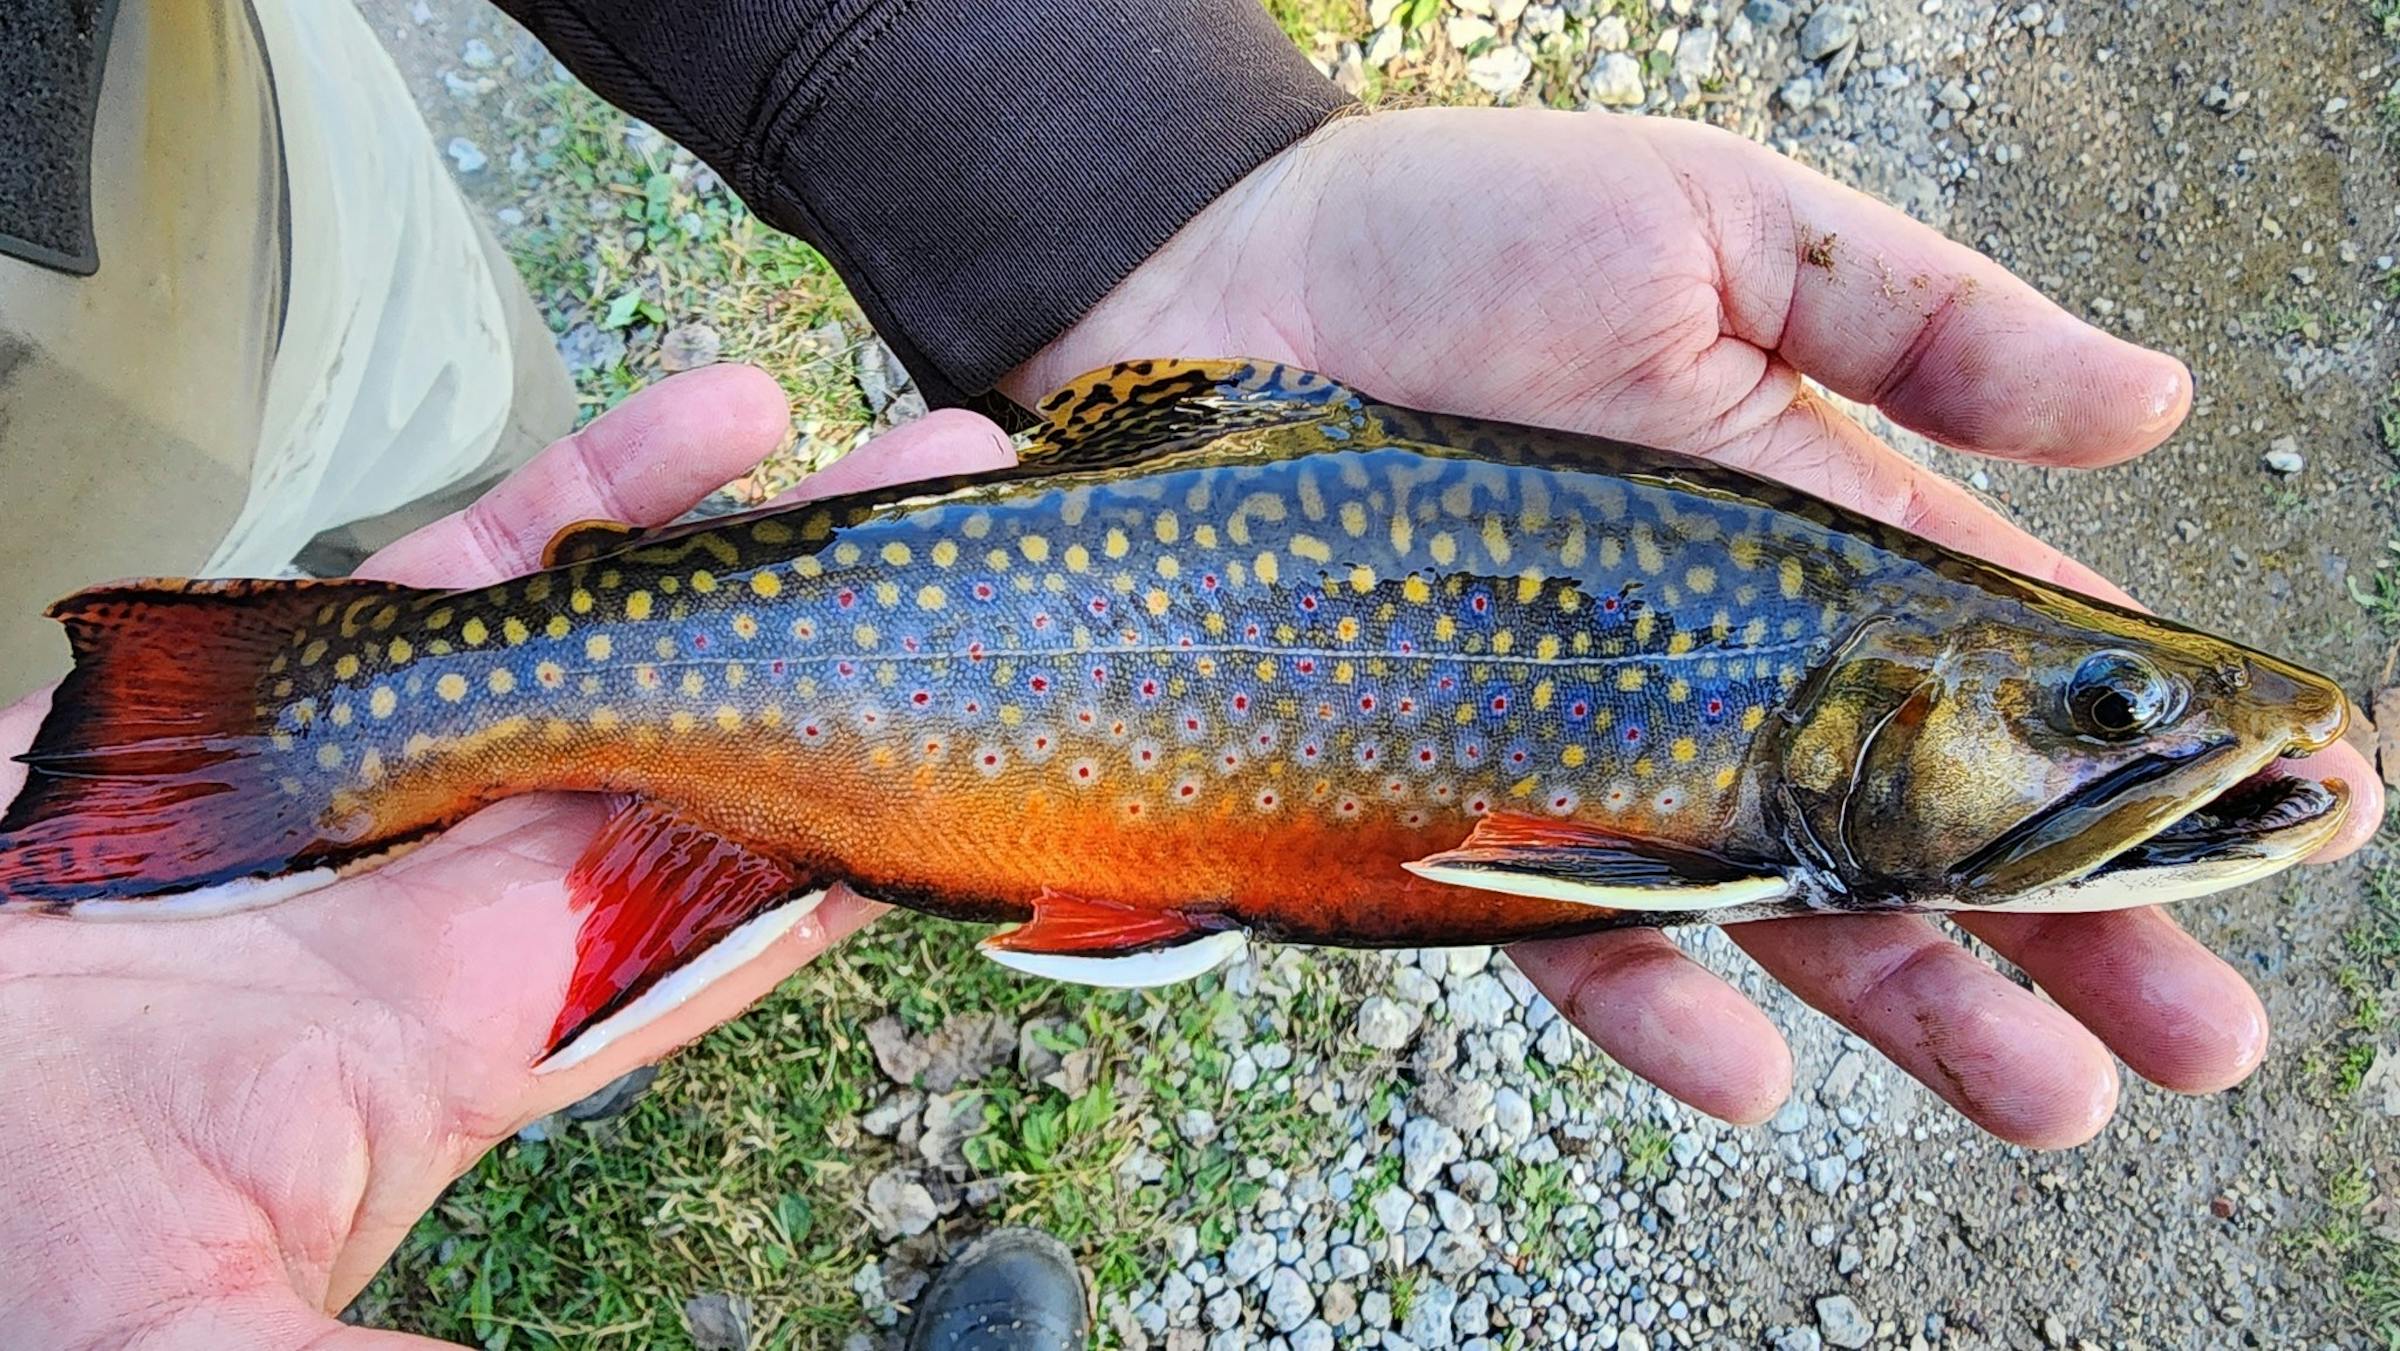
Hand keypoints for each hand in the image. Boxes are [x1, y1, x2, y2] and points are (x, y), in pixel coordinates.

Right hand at [0, 367, 1013, 1346]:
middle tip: (1005, 565)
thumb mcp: (201, 1340)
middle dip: (859, 657)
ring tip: (922, 458)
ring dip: (773, 545)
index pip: (725, 931)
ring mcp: (393, 765)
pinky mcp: (293, 670)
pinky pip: (476, 556)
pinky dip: (600, 485)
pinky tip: (727, 422)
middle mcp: (469, 888)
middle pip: (720, 746)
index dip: (861, 849)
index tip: (990, 774)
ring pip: (628, 628)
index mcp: (477, 1029)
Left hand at [1010, 107, 2385, 1147]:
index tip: (2304, 828)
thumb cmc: (1458, 231)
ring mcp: (1590, 746)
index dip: (2143, 757)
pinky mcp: (1447, 798)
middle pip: (1924, 827)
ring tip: (2048, 1093)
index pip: (2011, 677)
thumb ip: (1921, 320)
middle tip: (2200, 1036)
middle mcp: (1720, 670)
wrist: (1207, 274)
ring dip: (1912, 1009)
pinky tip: (1752, 1067)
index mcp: (1810, 541)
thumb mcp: (1720, 228)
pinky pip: (1564, 924)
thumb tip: (2160, 398)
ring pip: (1777, 912)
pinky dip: (1655, 999)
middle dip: (2069, 931)